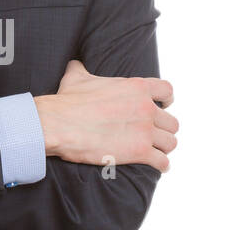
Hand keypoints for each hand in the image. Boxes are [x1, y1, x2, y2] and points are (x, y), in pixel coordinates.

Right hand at [34, 60, 178, 170]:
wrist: (58, 124)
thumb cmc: (66, 101)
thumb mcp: (76, 77)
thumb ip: (82, 69)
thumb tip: (74, 63)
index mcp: (136, 87)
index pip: (167, 91)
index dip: (166, 101)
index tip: (163, 107)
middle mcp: (146, 107)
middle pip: (171, 122)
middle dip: (163, 130)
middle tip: (153, 136)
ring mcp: (144, 130)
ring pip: (170, 142)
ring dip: (163, 148)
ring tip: (155, 153)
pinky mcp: (139, 152)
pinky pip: (162, 162)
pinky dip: (160, 165)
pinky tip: (156, 166)